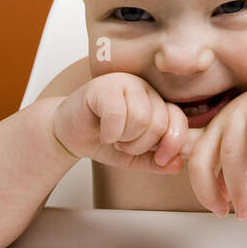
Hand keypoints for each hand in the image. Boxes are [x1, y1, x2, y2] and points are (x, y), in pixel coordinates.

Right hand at [52, 72, 188, 173]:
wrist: (67, 134)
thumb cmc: (101, 140)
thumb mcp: (135, 157)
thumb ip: (157, 161)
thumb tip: (179, 164)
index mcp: (157, 102)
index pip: (178, 121)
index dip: (172, 144)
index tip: (159, 158)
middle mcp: (145, 89)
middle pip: (159, 123)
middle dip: (140, 145)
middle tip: (123, 144)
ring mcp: (125, 83)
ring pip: (141, 119)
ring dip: (124, 139)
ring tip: (113, 136)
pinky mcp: (104, 85)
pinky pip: (118, 114)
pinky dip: (110, 132)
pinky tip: (103, 132)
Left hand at [184, 75, 246, 218]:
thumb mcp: (241, 148)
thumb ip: (227, 170)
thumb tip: (220, 197)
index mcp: (212, 133)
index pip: (195, 163)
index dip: (200, 188)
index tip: (217, 210)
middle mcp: (221, 123)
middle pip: (203, 159)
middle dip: (209, 191)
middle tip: (224, 214)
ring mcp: (241, 115)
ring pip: (230, 154)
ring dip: (237, 186)